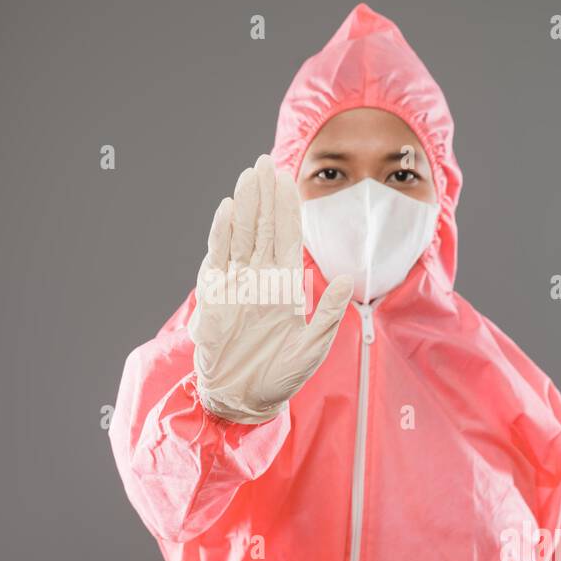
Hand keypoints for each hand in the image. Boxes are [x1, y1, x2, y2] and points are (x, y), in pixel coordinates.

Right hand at [187, 154, 353, 422]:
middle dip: (265, 195)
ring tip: (248, 175)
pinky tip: (228, 209)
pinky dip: (223, 234)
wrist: (243, 398)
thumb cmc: (280, 377)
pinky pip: (219, 258)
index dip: (288, 208)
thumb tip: (345, 279)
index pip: (288, 238)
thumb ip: (328, 314)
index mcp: (286, 285)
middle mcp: (261, 278)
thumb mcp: (312, 348)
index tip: (287, 178)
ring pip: (242, 235)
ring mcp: (237, 284)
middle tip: (264, 161)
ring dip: (245, 205)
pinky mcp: (215, 296)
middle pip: (264, 227)